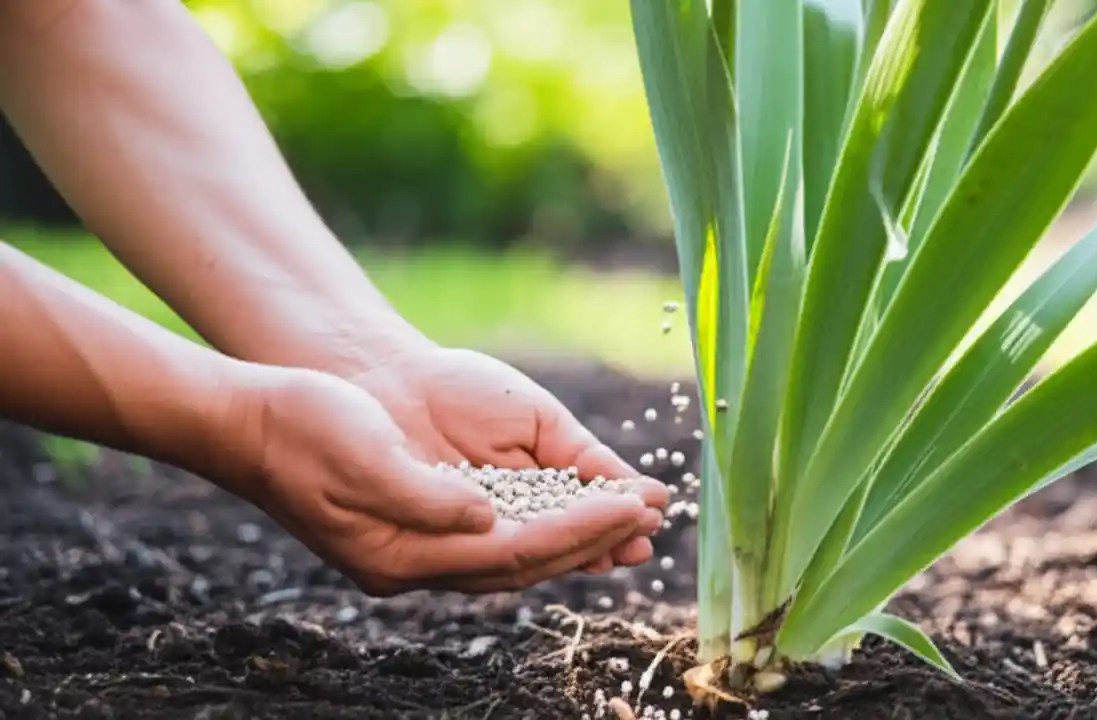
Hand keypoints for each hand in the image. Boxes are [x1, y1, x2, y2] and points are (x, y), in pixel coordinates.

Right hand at [217, 365, 662, 594]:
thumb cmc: (304, 427)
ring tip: (633, 521)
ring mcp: (419, 545)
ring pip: (516, 551)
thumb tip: (484, 518)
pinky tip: (577, 507)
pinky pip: (498, 530)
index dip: (577, 532)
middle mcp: (417, 561)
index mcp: (401, 555)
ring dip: (576, 537)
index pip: (510, 552)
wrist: (256, 418)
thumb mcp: (364, 457)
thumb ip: (424, 497)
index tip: (631, 508)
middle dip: (592, 542)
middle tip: (652, 521)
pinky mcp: (423, 518)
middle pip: (524, 561)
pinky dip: (543, 520)